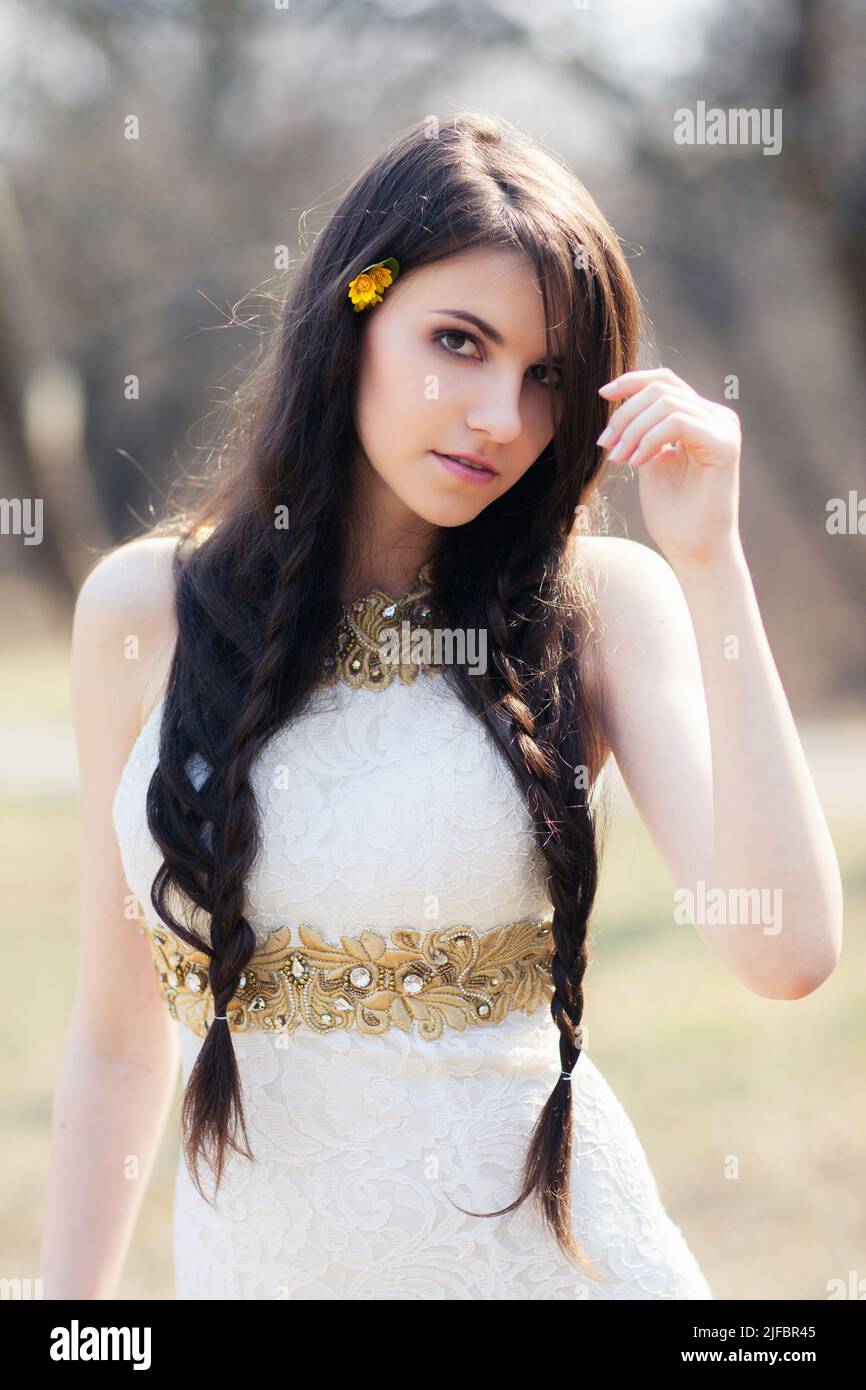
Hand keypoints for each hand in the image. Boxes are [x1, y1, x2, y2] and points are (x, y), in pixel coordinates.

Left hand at [596, 368, 742, 569]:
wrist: (694, 551)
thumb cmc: (672, 515)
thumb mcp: (649, 461)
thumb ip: (642, 431)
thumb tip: (621, 402)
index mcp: (701, 418)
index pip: (665, 382)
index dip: (631, 382)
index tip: (602, 395)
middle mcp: (717, 417)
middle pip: (662, 389)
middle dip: (625, 414)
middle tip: (606, 446)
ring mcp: (724, 429)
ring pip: (666, 404)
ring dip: (633, 430)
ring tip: (620, 459)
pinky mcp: (725, 445)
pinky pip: (678, 422)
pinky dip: (649, 439)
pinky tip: (638, 463)